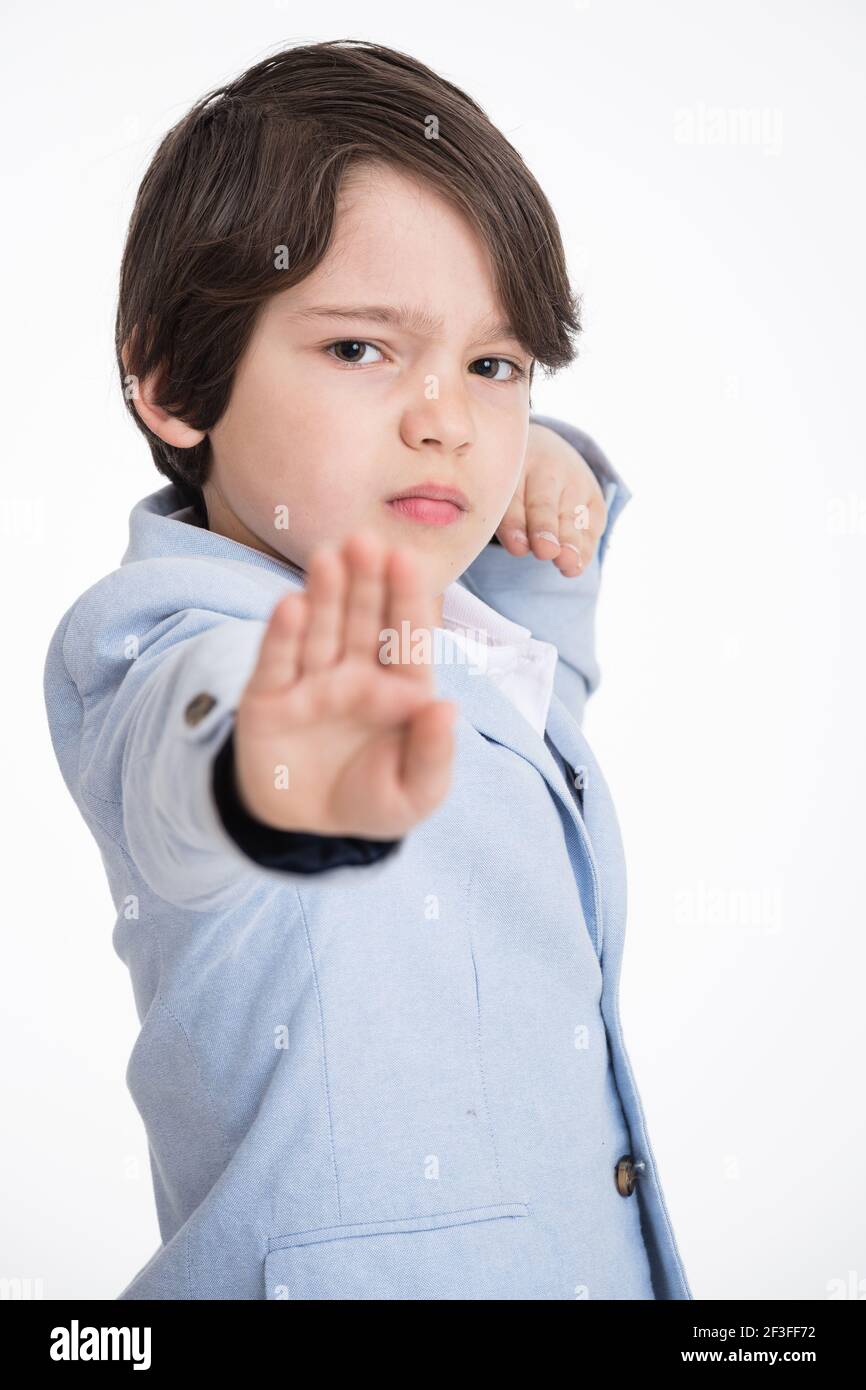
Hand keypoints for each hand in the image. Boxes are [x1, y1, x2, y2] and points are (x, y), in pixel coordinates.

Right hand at [233, 532, 456, 839]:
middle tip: (364, 541)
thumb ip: (433, 755)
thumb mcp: (414, 795)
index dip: (406, 598)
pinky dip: (282, 636)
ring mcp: (311, 683)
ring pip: (320, 631)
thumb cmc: (371, 802)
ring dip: (323, 595)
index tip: (406, 559)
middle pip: (362, 622)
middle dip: (365, 582)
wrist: (304, 832)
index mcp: (399, 691)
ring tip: (328, 559)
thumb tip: (447, 707)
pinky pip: (276, 663)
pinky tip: (289, 604)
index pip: (406, 638)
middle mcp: (355, 676)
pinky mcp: (269, 699)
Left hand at [494, 421, 607, 576]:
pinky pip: (592, 524)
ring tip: (567, 564)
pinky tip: (576, 566)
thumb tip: (520, 549)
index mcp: (515, 466)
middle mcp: (548, 471)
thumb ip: (506, 519)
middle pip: (544, 506)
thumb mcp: (502, 491)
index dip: (515, 524)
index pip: (512, 499)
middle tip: (546, 551)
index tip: (518, 548)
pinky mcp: (594, 498)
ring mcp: (575, 482)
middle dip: (546, 529)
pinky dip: (585, 547)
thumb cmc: (513, 482)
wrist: (545, 452)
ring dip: (570, 543)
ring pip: (571, 517)